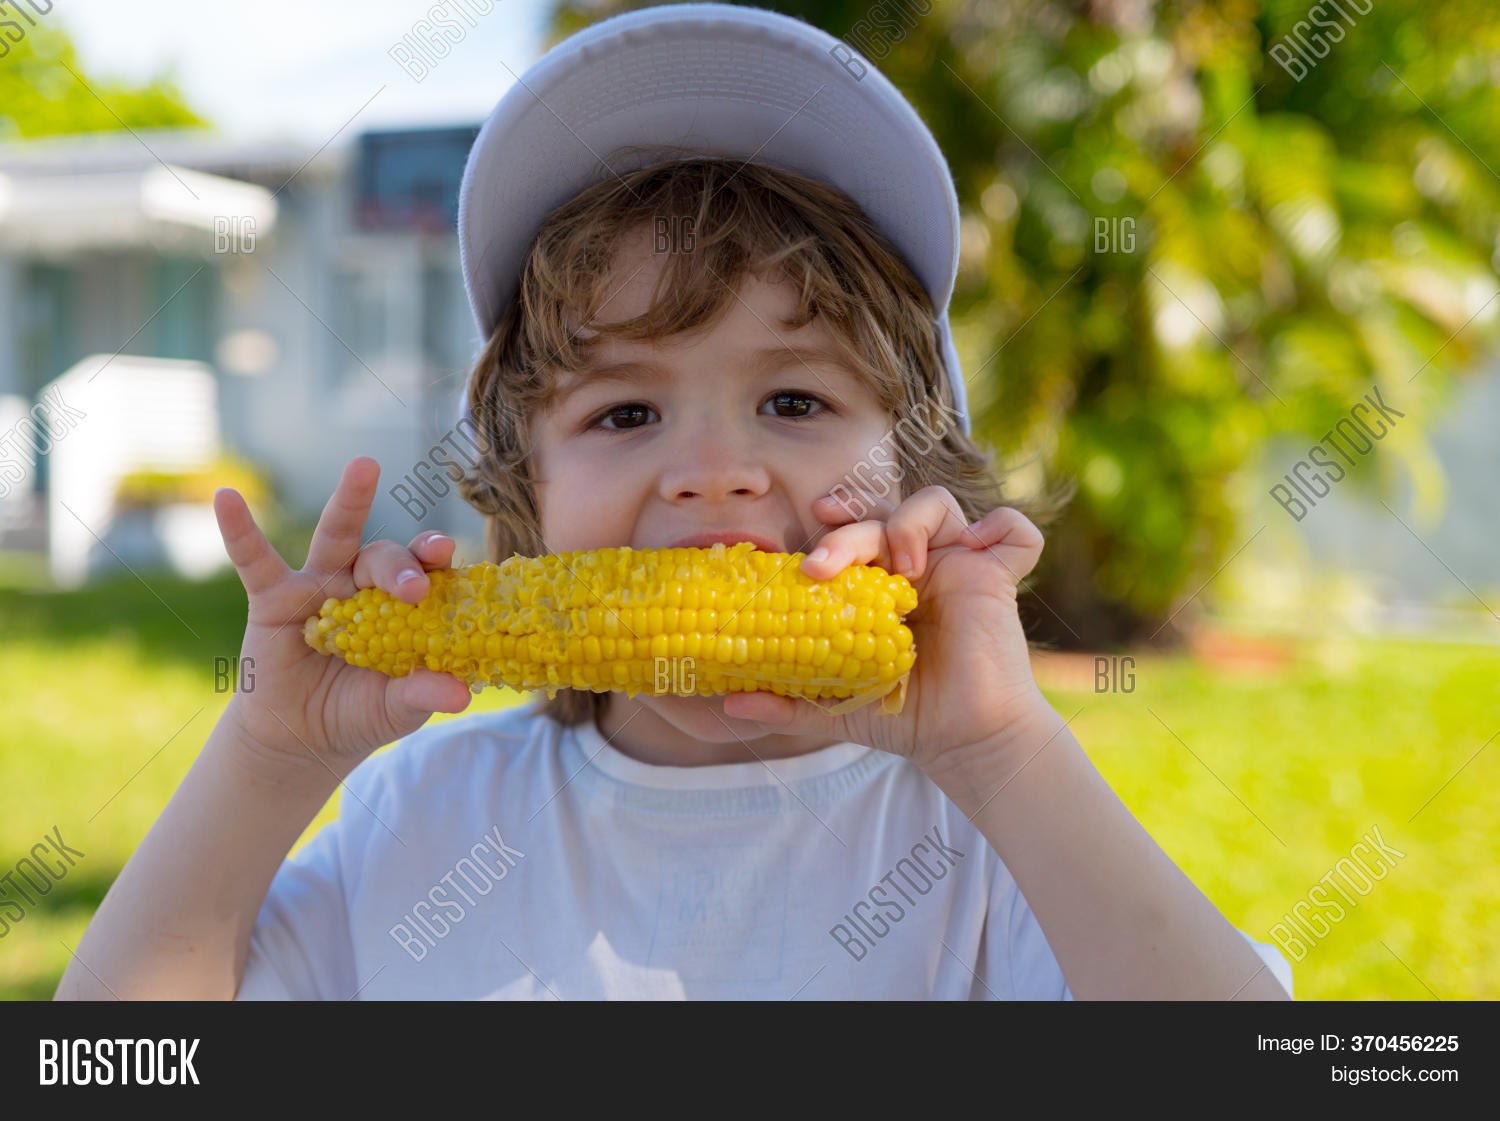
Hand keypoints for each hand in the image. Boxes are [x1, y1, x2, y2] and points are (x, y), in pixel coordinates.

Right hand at [212, 456, 472, 775]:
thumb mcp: (394, 709)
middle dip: (402, 566)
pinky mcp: (272, 599)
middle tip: (413, 588)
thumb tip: (461, 696)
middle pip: (386, 558)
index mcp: (403, 607)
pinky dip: (239, 530)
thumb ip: (422, 696)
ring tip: (366, 468)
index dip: (437, 561)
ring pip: (336, 539)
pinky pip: (255, 560)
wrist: (299, 741)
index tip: (447, 554)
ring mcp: (318, 586)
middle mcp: (364, 586)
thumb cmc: (359, 714)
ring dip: (351, 502)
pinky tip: (227, 499)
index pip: (427, 575)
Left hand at [722, 485, 1051, 773]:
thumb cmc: (906, 718)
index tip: (809, 528)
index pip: (851, 532)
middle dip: (848, 532)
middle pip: (880, 515)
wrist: (965, 742)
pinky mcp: (998, 577)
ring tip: (904, 571)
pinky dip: (1001, 528)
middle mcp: (916, 567)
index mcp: (876, 585)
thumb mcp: (836, 709)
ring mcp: (958, 566)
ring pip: (935, 504)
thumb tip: (730, 702)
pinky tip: (975, 552)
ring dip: (910, 524)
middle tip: (823, 568)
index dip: (833, 521)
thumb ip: (788, 702)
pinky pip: (1015, 532)